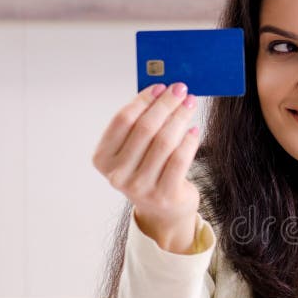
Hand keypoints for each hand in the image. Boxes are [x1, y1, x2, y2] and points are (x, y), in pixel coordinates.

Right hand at [92, 82, 201, 253]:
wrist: (163, 212)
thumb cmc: (148, 171)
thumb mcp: (136, 151)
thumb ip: (141, 125)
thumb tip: (163, 91)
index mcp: (103, 159)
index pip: (123, 121)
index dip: (142, 100)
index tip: (160, 86)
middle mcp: (118, 175)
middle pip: (145, 129)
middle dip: (165, 105)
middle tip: (180, 90)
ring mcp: (140, 187)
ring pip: (164, 142)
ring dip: (180, 118)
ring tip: (190, 104)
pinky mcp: (164, 195)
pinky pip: (180, 159)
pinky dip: (189, 141)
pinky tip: (194, 130)